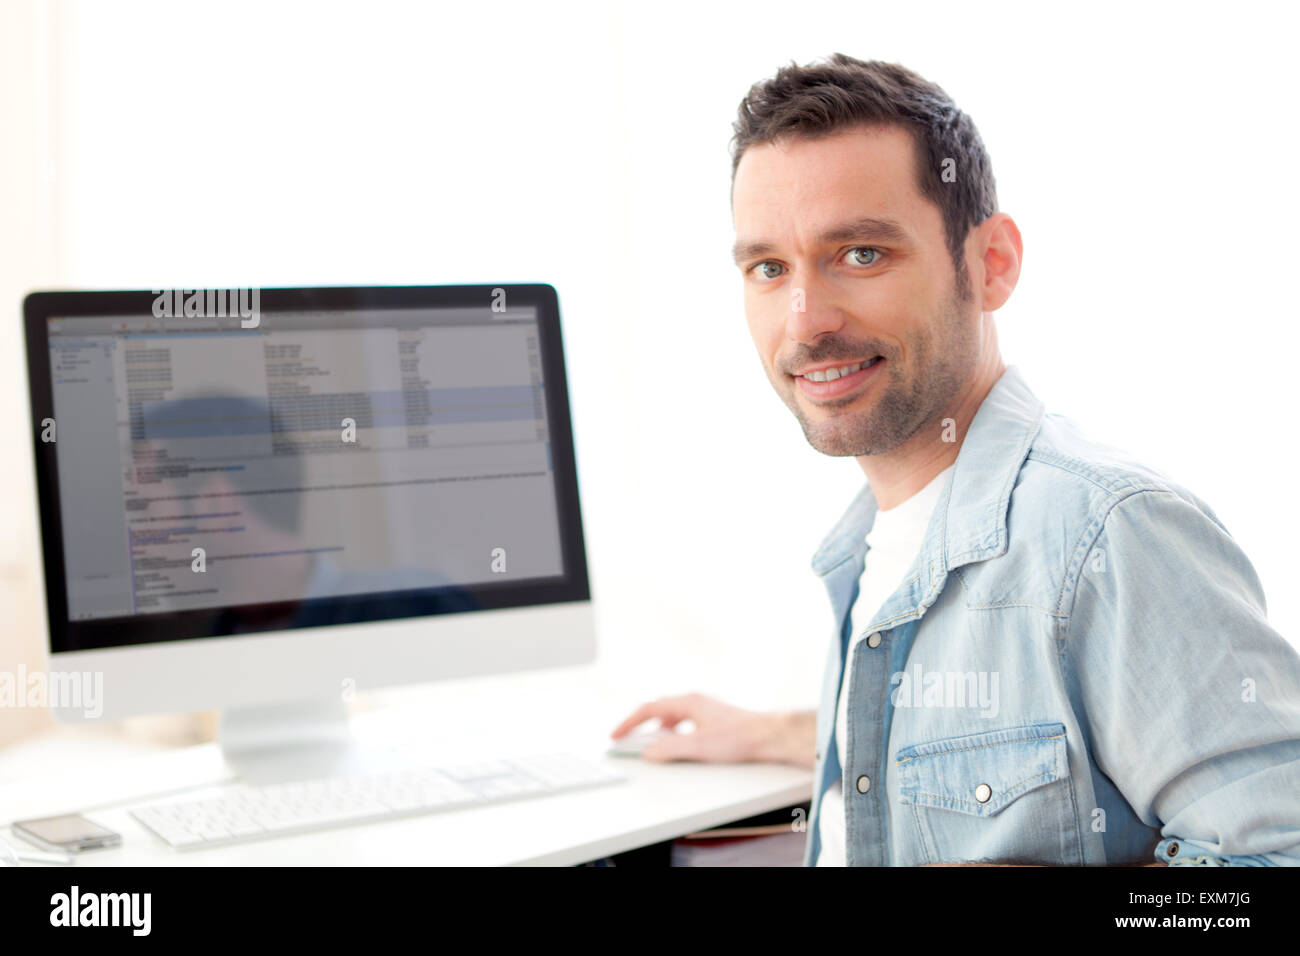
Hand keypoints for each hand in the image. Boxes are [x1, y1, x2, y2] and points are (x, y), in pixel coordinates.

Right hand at [610, 693, 787, 763]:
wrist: (768, 735)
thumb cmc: (739, 737)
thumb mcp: (698, 746)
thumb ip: (670, 749)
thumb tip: (648, 751)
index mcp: (688, 702)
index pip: (649, 708)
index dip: (629, 722)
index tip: (616, 735)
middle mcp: (695, 701)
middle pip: (659, 709)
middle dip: (640, 725)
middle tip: (628, 739)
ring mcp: (705, 708)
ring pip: (672, 715)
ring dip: (657, 729)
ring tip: (651, 743)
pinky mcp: (713, 718)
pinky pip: (684, 721)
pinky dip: (673, 731)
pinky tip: (678, 743)